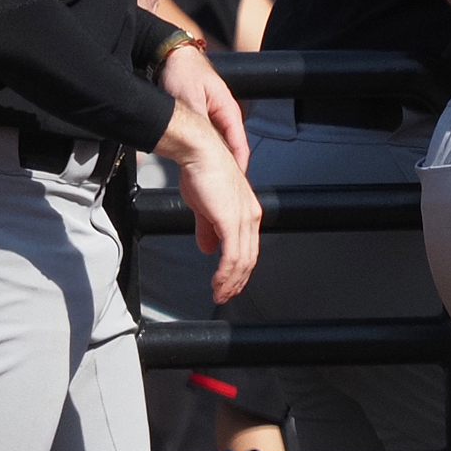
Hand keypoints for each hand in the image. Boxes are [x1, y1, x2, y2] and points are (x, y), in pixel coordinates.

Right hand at [157, 104, 260, 302]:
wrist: (199, 153)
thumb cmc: (202, 173)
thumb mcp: (204, 206)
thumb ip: (208, 229)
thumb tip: (208, 247)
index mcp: (247, 212)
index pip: (248, 248)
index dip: (241, 269)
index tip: (231, 283)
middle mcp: (251, 216)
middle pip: (249, 258)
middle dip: (238, 281)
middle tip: (225, 296)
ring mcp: (244, 219)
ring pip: (243, 260)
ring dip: (231, 282)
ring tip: (220, 295)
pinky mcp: (232, 220)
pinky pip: (233, 255)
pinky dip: (226, 274)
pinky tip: (219, 284)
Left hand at [160, 41, 249, 170]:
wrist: (168, 54)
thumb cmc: (182, 70)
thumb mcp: (189, 98)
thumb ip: (197, 122)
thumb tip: (201, 144)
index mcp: (228, 111)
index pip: (240, 145)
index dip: (238, 165)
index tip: (236, 181)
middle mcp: (222, 115)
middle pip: (230, 148)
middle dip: (228, 167)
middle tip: (221, 185)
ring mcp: (210, 115)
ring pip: (216, 144)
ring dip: (214, 159)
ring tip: (208, 177)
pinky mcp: (198, 116)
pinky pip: (203, 139)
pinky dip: (200, 151)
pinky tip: (191, 160)